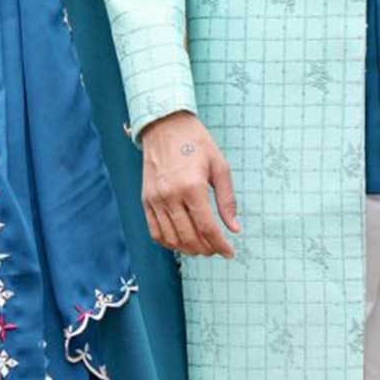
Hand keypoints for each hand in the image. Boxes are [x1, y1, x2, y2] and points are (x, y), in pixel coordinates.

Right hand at [140, 111, 238, 257]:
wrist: (165, 126)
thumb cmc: (196, 143)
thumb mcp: (220, 166)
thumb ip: (227, 200)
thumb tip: (234, 229)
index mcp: (192, 187)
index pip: (207, 228)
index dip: (221, 245)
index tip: (230, 253)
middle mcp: (171, 196)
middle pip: (189, 238)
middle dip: (206, 249)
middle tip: (217, 250)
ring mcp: (155, 199)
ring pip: (171, 239)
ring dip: (188, 249)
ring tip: (201, 247)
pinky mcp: (145, 200)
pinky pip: (155, 231)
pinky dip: (168, 243)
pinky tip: (181, 241)